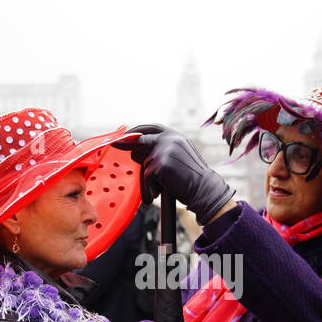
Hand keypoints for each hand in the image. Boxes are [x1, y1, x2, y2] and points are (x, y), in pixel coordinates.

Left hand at [113, 123, 235, 224]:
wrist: (205, 190)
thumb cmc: (192, 178)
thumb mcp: (179, 157)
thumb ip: (162, 151)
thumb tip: (136, 151)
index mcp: (176, 135)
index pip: (152, 128)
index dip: (137, 131)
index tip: (126, 134)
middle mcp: (170, 138)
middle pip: (140, 139)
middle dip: (126, 143)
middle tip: (115, 145)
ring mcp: (164, 150)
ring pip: (143, 163)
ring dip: (147, 178)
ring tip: (160, 189)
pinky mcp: (160, 163)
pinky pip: (147, 177)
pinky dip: (150, 188)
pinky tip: (160, 193)